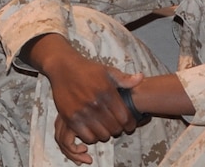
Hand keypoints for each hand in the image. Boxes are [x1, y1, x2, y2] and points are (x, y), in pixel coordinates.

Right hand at [31, 37, 141, 161]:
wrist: (64, 67)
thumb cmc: (88, 70)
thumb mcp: (108, 71)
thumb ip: (125, 79)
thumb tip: (141, 78)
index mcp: (107, 91)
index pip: (125, 117)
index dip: (130, 124)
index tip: (130, 125)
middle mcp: (95, 103)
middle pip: (114, 128)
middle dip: (119, 129)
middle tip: (117, 126)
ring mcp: (82, 112)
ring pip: (102, 135)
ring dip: (106, 134)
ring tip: (106, 128)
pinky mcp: (70, 118)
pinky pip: (87, 137)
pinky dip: (92, 137)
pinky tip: (93, 129)